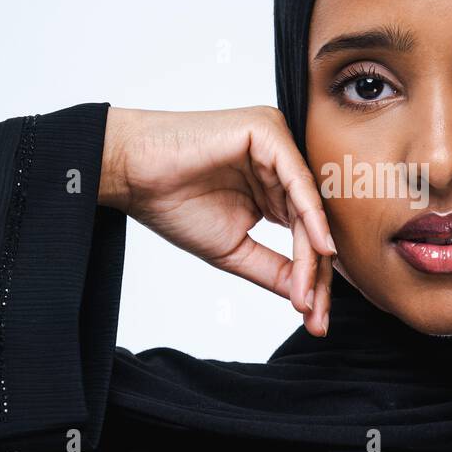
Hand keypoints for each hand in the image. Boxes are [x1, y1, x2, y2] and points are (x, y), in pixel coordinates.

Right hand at [99, 106, 336, 335]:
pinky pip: (297, 179)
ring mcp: (277, 144)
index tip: (316, 321)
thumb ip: (273, 269)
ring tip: (309, 295)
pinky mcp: (269, 129)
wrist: (132, 175)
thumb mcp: (234, 249)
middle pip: (312, 222)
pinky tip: (320, 248)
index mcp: (273, 187)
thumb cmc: (173, 205)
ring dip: (312, 255)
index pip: (304, 234)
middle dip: (316, 273)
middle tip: (318, 318)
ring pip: (308, 206)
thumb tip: (309, 298)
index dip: (312, 278)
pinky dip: (310, 215)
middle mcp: (281, 164)